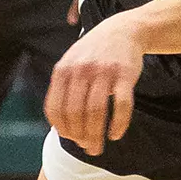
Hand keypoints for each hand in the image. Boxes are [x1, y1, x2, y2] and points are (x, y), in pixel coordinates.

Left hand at [44, 17, 144, 156]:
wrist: (123, 31)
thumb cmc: (93, 53)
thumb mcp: (71, 64)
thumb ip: (63, 89)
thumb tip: (61, 127)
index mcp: (63, 70)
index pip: (55, 108)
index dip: (62, 129)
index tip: (71, 139)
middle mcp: (81, 70)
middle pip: (76, 113)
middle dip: (80, 137)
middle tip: (87, 148)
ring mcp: (104, 72)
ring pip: (97, 111)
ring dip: (96, 135)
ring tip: (98, 147)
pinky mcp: (125, 74)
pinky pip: (122, 105)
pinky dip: (118, 124)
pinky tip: (116, 134)